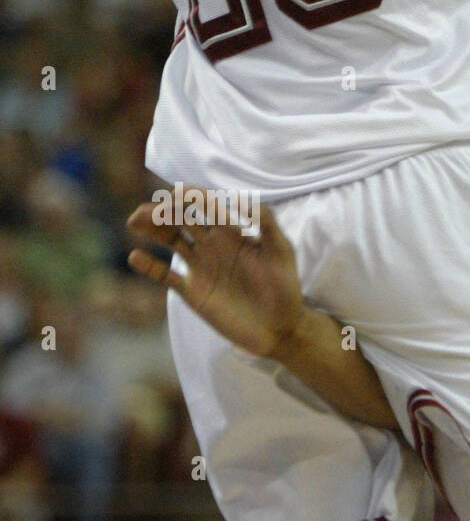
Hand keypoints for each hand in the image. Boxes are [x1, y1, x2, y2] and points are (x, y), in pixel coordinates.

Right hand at [126, 197, 307, 359]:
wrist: (280, 328)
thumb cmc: (284, 287)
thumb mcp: (281, 251)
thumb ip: (266, 221)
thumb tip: (237, 198)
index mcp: (232, 232)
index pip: (207, 206)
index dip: (193, 197)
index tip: (179, 192)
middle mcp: (212, 245)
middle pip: (182, 219)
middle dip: (164, 210)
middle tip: (148, 210)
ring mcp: (200, 267)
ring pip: (169, 240)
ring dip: (151, 229)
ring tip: (134, 221)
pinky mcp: (192, 291)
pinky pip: (165, 275)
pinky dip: (149, 266)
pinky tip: (136, 257)